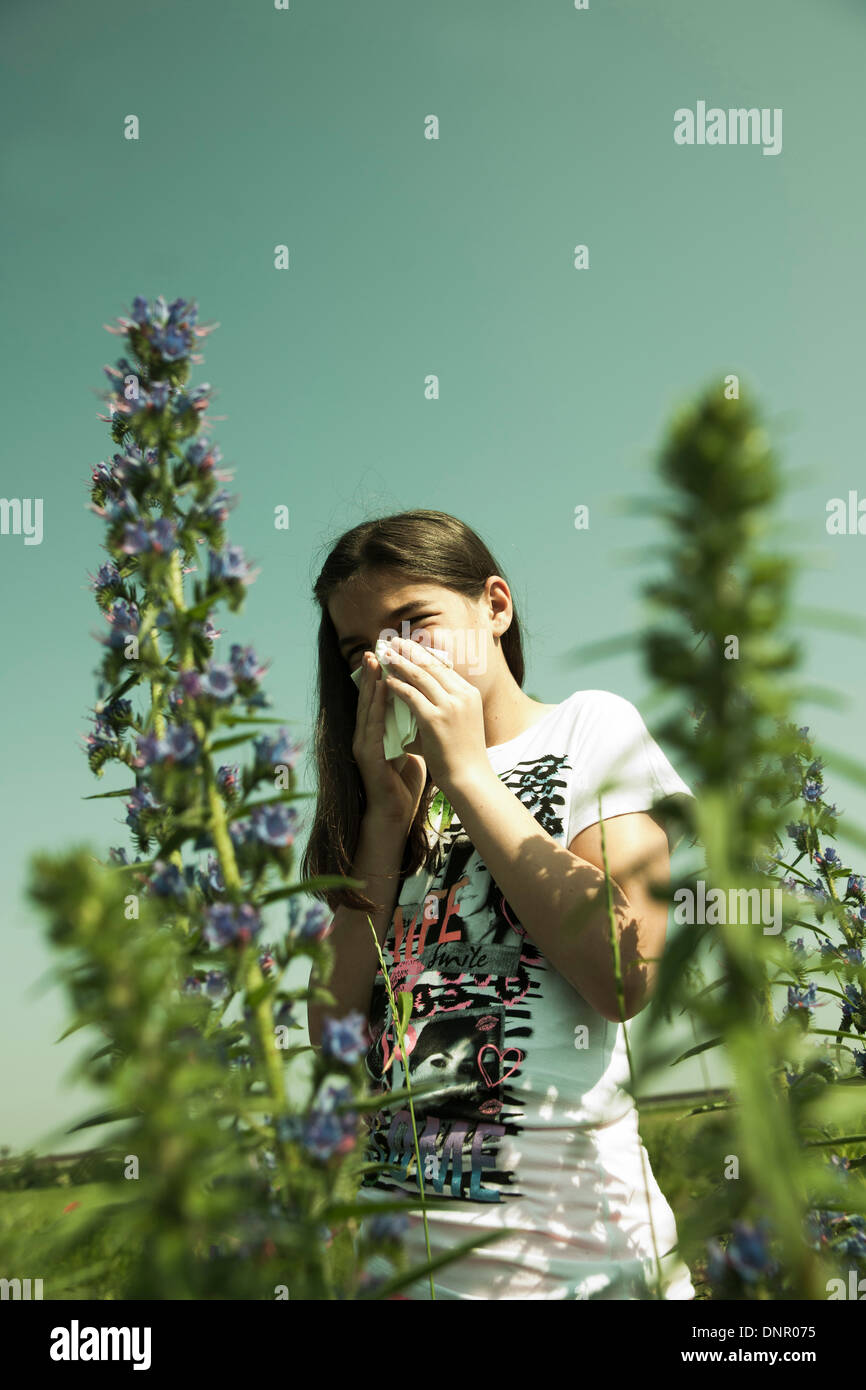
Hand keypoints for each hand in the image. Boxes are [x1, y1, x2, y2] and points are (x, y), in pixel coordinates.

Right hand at [351, 650, 427, 831]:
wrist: (396, 812)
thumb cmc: (403, 781)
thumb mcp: (408, 746)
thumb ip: (409, 727)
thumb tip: (422, 707)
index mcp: (375, 733)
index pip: (377, 700)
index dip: (381, 677)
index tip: (388, 655)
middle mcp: (365, 736)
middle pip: (368, 699)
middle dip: (372, 674)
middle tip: (376, 649)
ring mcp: (363, 745)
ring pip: (367, 709)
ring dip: (371, 685)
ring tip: (376, 663)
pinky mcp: (367, 756)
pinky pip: (372, 726)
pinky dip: (377, 707)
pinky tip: (383, 691)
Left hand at [376, 635, 490, 797]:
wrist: (470, 778)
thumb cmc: (462, 755)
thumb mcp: (460, 722)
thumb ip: (444, 705)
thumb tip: (422, 693)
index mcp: (469, 693)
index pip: (443, 666)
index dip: (423, 654)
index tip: (407, 645)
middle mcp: (462, 695)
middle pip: (431, 666)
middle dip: (410, 651)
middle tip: (393, 642)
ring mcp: (450, 706)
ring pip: (420, 676)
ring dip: (400, 663)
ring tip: (385, 655)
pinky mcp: (435, 719)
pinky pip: (411, 695)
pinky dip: (397, 685)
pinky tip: (386, 680)